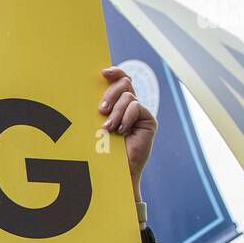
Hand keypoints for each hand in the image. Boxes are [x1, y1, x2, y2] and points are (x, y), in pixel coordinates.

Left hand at [99, 66, 156, 201]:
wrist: (114, 170)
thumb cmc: (99, 148)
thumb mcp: (95, 122)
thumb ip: (100, 106)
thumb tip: (95, 86)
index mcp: (116, 103)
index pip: (119, 80)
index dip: (115, 72)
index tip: (103, 73)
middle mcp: (129, 106)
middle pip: (124, 83)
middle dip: (111, 94)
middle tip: (101, 110)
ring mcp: (139, 113)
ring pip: (128, 96)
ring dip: (116, 111)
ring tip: (108, 127)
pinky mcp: (148, 121)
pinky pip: (137, 107)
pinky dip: (127, 117)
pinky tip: (122, 131)